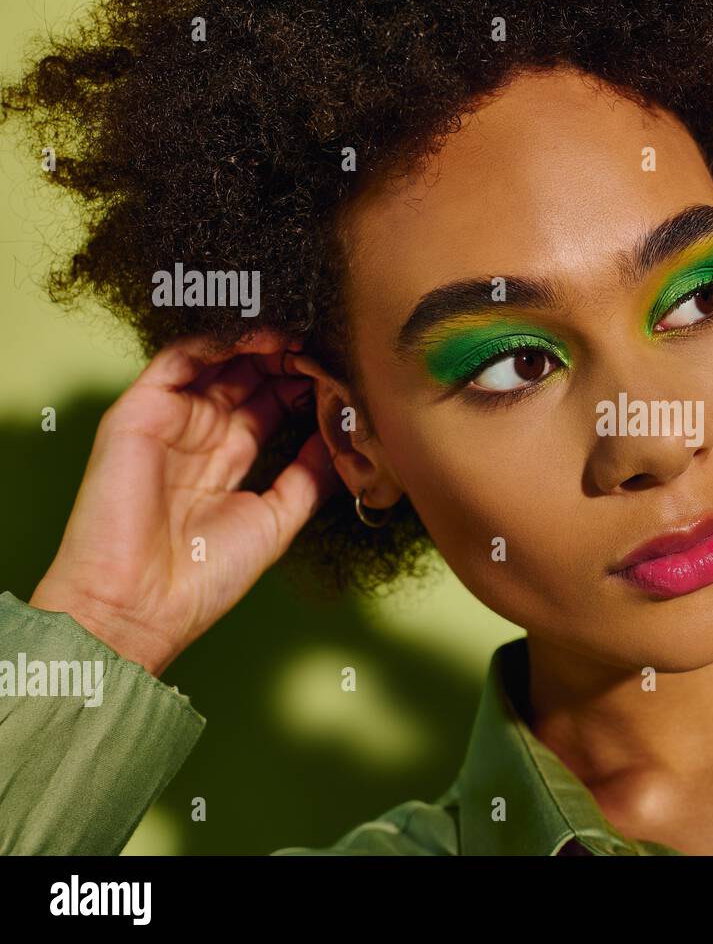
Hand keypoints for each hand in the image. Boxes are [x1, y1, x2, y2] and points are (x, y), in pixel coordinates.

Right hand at [28, 329, 340, 675]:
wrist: (139, 606)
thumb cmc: (200, 579)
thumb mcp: (276, 520)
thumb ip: (308, 477)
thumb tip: (343, 441)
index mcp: (227, 462)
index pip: (271, 407)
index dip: (305, 388)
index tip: (342, 376)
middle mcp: (198, 437)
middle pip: (248, 380)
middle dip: (288, 361)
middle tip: (326, 346)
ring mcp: (169, 422)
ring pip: (217, 362)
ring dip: (259, 345)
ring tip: (300, 337)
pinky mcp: (138, 413)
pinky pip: (177, 361)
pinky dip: (217, 342)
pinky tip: (259, 337)